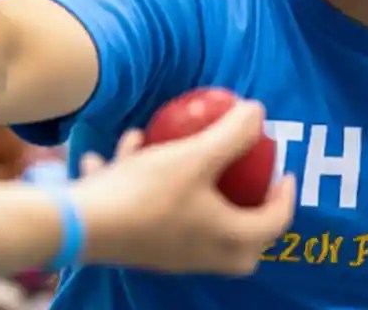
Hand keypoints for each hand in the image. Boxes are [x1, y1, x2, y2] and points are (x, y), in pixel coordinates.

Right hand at [66, 101, 296, 275]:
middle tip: (249, 186)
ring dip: (189, 187)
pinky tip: (125, 149)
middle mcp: (203, 255)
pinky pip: (150, 213)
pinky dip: (143, 182)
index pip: (274, 223)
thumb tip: (258, 112)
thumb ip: (231, 134)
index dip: (285, 196)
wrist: (82, 226)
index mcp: (228, 238)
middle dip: (249, 214)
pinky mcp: (138, 245)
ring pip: (192, 222)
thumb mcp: (195, 156)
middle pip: (241, 245)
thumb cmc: (148, 194)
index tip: (283, 173)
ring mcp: (169, 254)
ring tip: (177, 151)